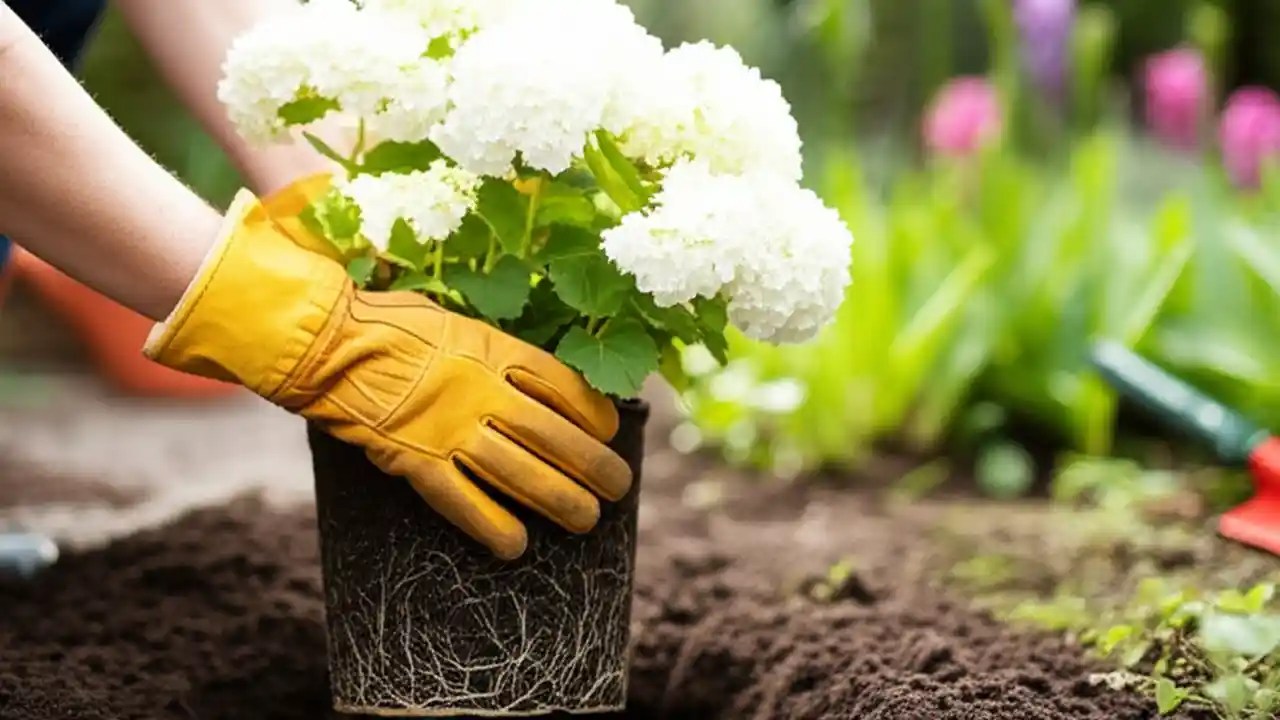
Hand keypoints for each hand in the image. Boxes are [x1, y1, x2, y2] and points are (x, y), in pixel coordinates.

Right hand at [144, 176, 632, 559]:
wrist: (326, 342)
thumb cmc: (388, 322)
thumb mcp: (454, 319)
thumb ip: (493, 347)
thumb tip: (528, 373)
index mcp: (494, 350)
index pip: (564, 387)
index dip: (596, 415)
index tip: (611, 432)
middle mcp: (482, 391)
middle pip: (555, 437)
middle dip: (595, 467)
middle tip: (619, 488)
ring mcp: (450, 429)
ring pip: (522, 474)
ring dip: (561, 501)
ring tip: (587, 520)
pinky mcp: (416, 461)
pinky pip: (464, 503)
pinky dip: (494, 527)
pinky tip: (518, 547)